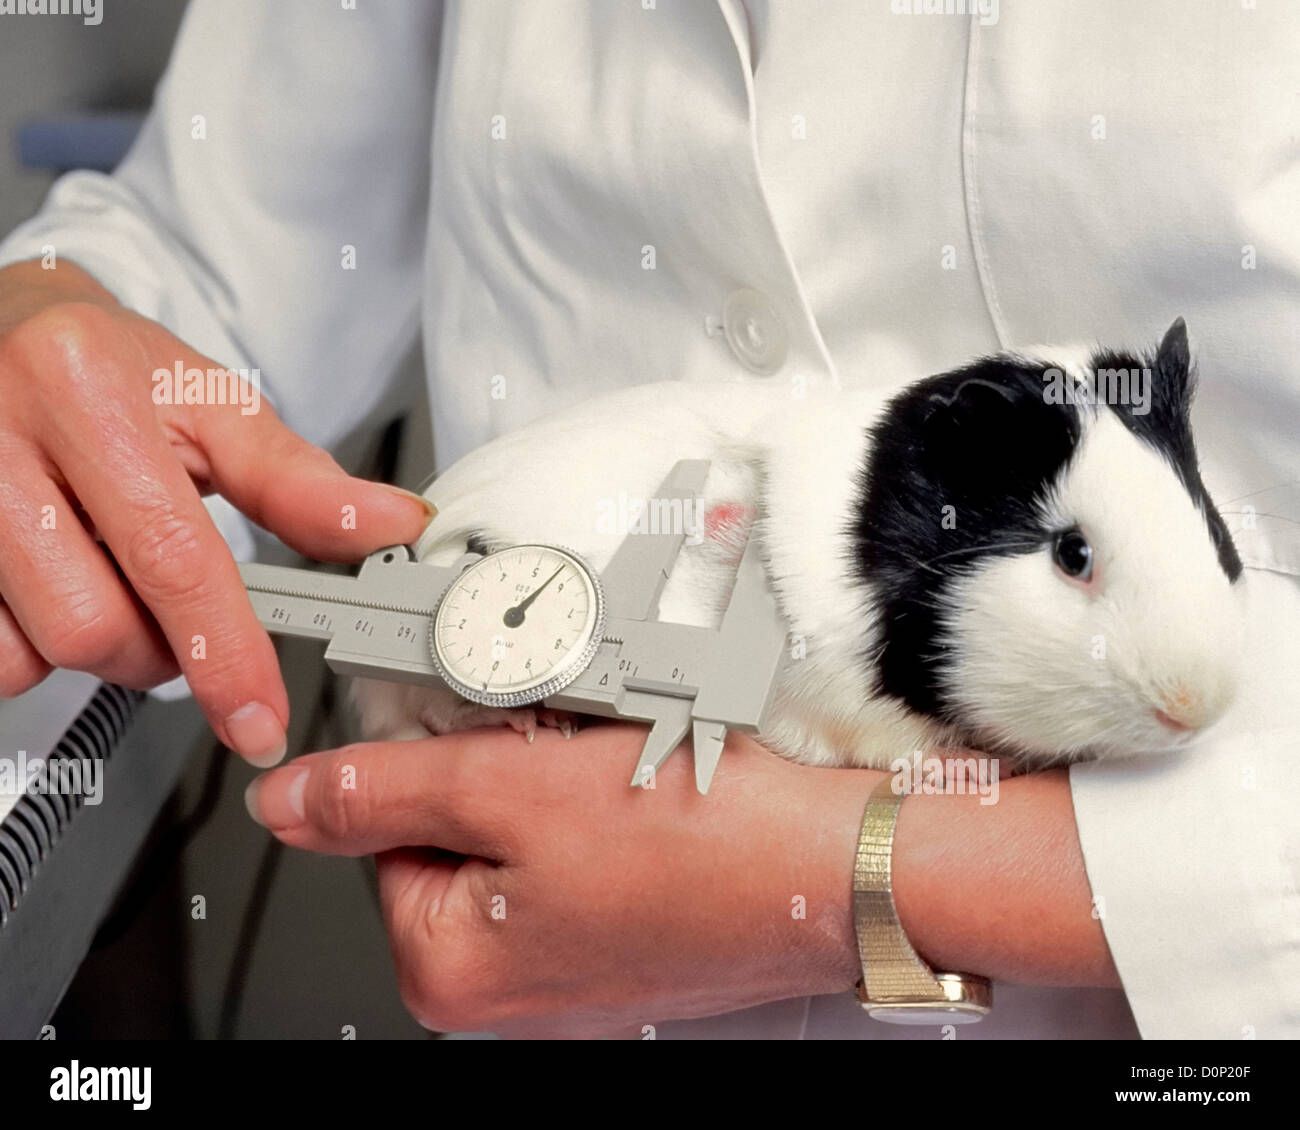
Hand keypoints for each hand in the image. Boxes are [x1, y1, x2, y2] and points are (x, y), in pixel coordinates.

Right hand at [0, 259, 432, 762]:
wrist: (9, 325)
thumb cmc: (113, 370)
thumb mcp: (213, 405)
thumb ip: (298, 481)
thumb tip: (390, 526)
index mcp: (87, 391)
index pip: (171, 555)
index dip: (225, 653)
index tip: (258, 717)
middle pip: (91, 624)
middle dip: (152, 650)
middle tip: (170, 611)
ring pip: (24, 650)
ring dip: (85, 643)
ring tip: (98, 575)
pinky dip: (24, 639)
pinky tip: (41, 581)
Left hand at [243, 724, 878, 1036]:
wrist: (831, 867)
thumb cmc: (694, 844)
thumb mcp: (508, 791)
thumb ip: (383, 791)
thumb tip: (288, 803)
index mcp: (449, 970)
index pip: (382, 836)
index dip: (431, 757)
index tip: (483, 720)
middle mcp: (502, 991)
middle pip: (455, 837)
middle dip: (501, 771)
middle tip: (562, 745)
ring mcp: (567, 972)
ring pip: (523, 839)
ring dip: (555, 783)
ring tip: (614, 766)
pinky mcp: (621, 943)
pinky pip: (578, 858)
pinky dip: (598, 811)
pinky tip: (644, 792)